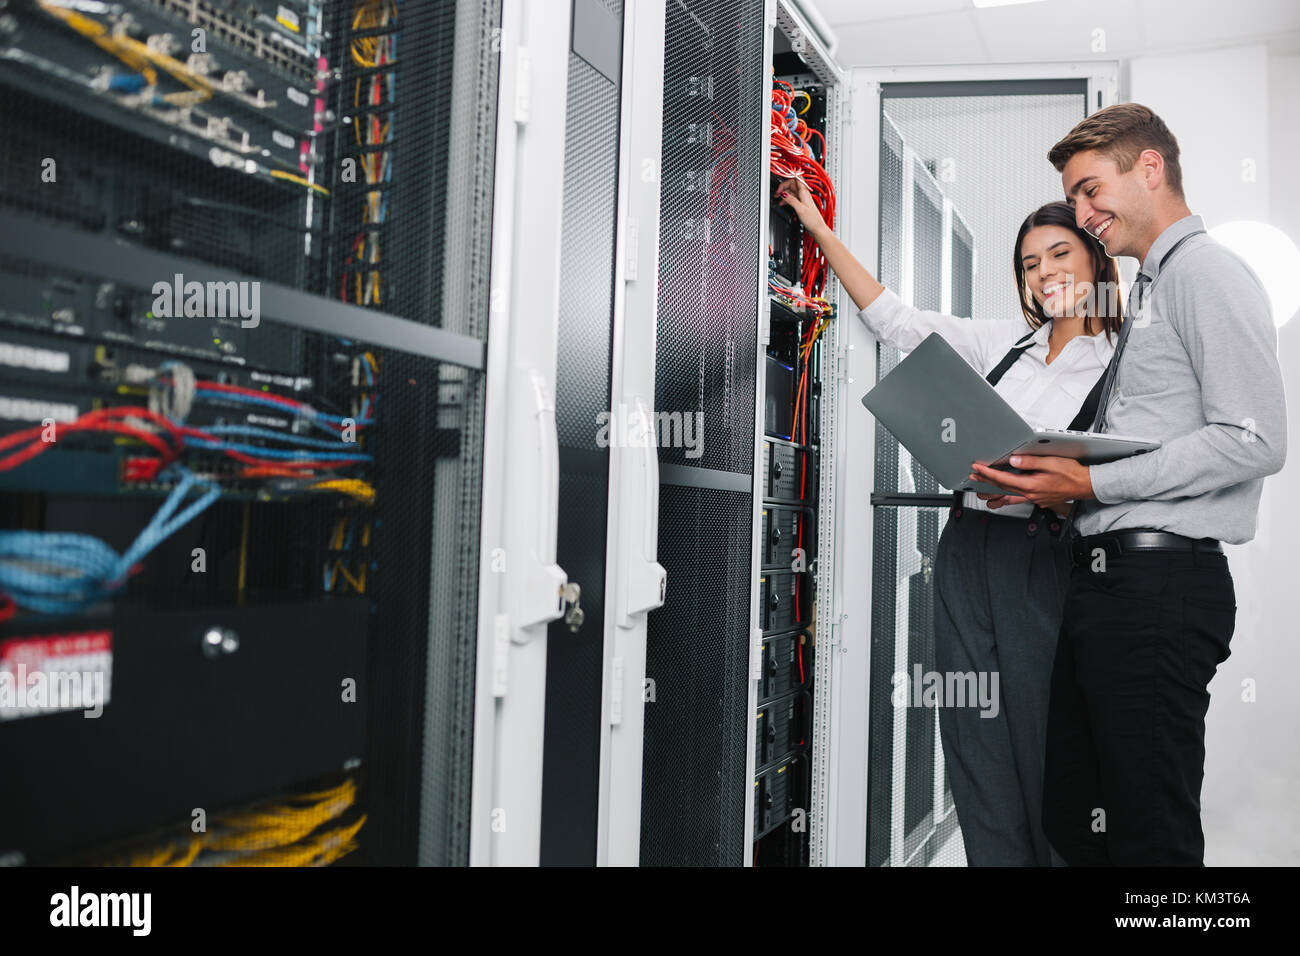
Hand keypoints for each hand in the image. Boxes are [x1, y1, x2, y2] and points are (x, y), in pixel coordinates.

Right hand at [776, 178, 826, 235]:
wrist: (817, 227)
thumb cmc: (812, 219)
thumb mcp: (800, 209)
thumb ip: (791, 200)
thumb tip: (783, 194)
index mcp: (804, 192)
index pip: (796, 178)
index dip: (789, 177)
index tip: (781, 181)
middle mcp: (803, 194)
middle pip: (792, 184)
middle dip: (783, 187)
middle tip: (776, 193)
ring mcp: (802, 199)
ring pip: (791, 192)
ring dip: (783, 194)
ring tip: (777, 198)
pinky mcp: (800, 204)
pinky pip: (792, 198)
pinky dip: (786, 200)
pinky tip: (782, 203)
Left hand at [967, 455, 1093, 510]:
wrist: (1086, 486)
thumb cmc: (1072, 474)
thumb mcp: (1051, 463)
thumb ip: (1031, 462)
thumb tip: (1014, 461)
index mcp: (1031, 485)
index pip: (1004, 478)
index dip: (988, 473)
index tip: (977, 468)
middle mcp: (1030, 494)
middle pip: (1003, 487)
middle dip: (986, 481)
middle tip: (973, 476)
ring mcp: (1034, 498)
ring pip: (1009, 495)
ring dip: (994, 491)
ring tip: (981, 489)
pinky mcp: (1038, 498)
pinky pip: (1018, 498)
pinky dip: (1008, 497)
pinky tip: (1002, 497)